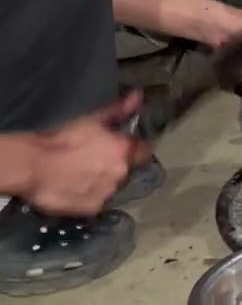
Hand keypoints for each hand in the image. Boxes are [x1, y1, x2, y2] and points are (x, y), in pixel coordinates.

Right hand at [23, 92, 150, 216]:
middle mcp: (121, 174)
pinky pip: (97, 201)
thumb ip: (119, 110)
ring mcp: (108, 193)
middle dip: (116, 165)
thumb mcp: (92, 120)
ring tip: (81, 175)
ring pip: (112, 186)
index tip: (124, 147)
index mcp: (124, 151)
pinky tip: (74, 188)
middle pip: (126, 170)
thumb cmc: (63, 139)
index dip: (136, 149)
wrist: (32, 166)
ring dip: (103, 181)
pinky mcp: (93, 209)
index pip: (144, 152)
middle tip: (94, 160)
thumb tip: (138, 96)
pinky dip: (89, 196)